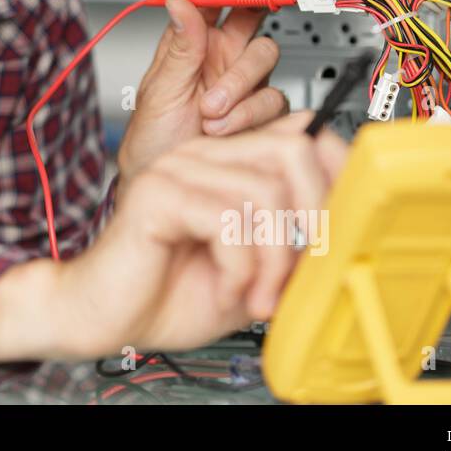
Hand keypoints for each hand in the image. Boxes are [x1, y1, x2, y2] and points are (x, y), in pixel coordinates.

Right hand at [0, 113, 348, 364]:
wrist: (101, 317)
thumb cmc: (166, 295)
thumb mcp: (253, 271)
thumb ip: (292, 244)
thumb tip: (344, 226)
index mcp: (225, 165)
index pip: (298, 133)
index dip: (336, 166)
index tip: (349, 215)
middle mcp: (201, 157)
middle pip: (290, 150)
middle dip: (314, 214)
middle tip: (307, 266)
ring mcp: (177, 170)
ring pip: (264, 194)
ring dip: (274, 259)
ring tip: (259, 295)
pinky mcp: (157, 195)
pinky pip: (227, 221)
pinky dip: (240, 266)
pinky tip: (230, 288)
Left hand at [116, 0, 287, 183]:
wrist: (170, 182)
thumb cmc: (154, 139)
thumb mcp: (159, 92)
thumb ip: (178, 48)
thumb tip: (180, 2)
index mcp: (191, 42)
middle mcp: (221, 56)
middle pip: (252, 9)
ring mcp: (244, 82)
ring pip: (265, 54)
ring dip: (238, 80)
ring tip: (209, 108)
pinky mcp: (263, 111)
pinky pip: (273, 97)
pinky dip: (248, 112)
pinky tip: (222, 127)